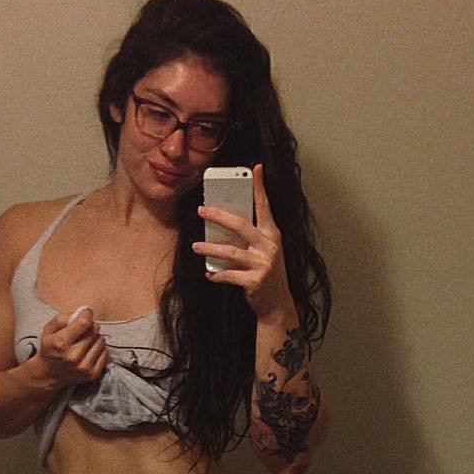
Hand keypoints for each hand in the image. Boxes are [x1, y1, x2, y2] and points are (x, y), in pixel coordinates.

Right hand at [36, 307, 107, 387]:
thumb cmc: (50, 348)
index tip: (86, 313)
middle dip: (90, 326)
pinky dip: (99, 348)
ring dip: (95, 337)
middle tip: (84, 328)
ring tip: (86, 340)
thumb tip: (81, 312)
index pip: (84, 322)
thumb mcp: (48, 330)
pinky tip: (90, 349)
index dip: (87, 314)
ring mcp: (84, 367)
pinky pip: (105, 353)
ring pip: (101, 341)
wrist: (49, 374)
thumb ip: (62, 318)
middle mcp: (73, 356)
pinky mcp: (92, 374)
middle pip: (93, 331)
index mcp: (61, 343)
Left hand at [193, 164, 292, 317]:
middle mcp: (269, 247)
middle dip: (219, 216)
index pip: (265, 207)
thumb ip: (251, 236)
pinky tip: (209, 274)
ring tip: (196, 246)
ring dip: (210, 248)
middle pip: (241, 225)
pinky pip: (228, 275)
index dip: (260, 187)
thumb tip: (225, 220)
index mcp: (272, 235)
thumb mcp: (264, 251)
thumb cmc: (266, 273)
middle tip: (201, 210)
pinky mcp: (254, 281)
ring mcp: (262, 264)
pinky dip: (216, 274)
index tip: (255, 169)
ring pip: (230, 252)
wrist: (277, 304)